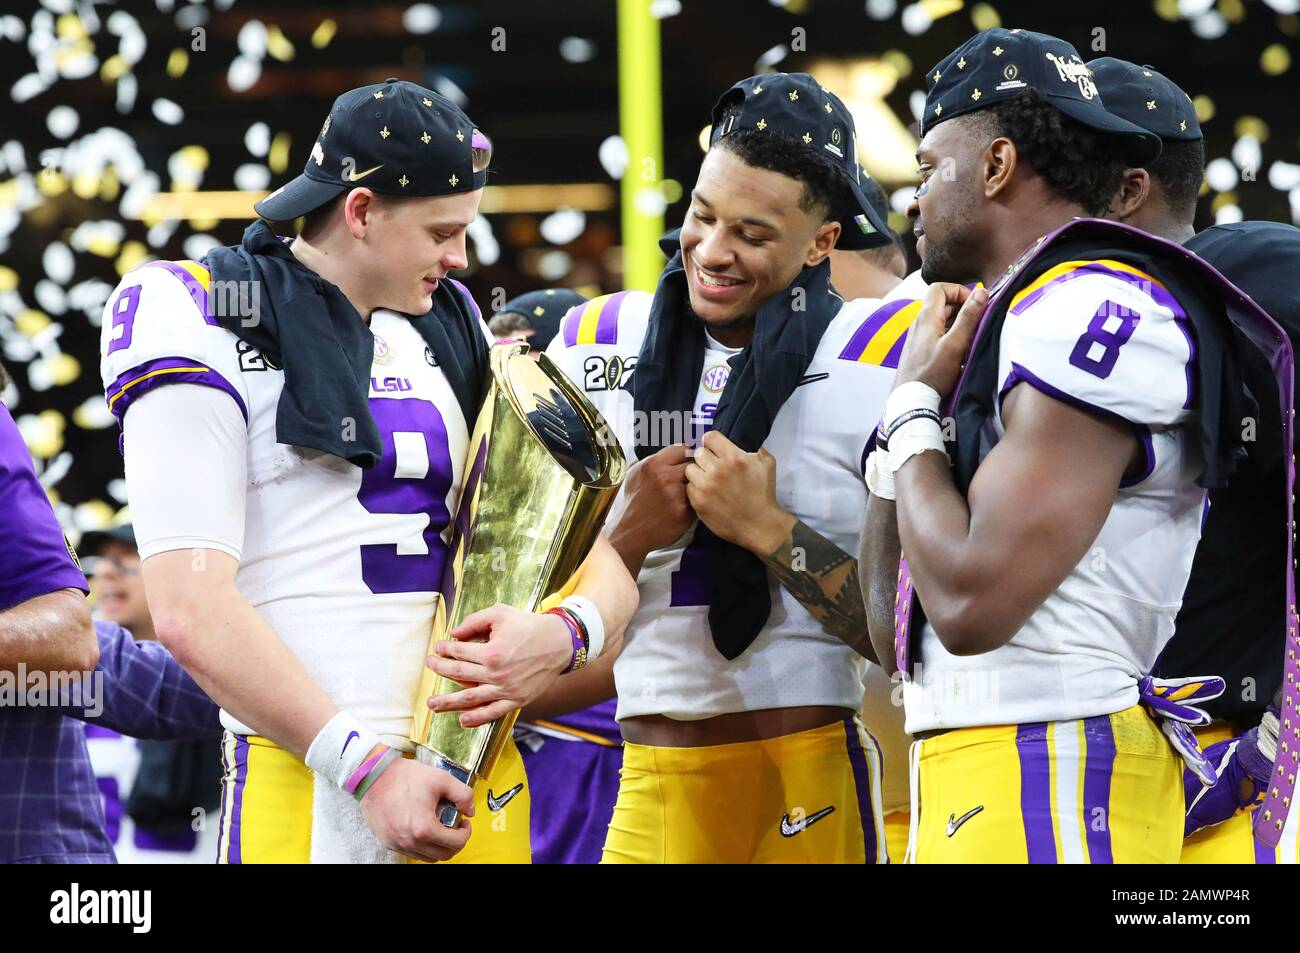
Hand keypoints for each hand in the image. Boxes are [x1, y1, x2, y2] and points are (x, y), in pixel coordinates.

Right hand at [359, 758, 473, 861]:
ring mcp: (398, 844)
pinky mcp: (388, 843)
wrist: (373, 777)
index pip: (456, 843)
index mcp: (425, 828)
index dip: (466, 833)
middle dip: (455, 842)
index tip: (464, 822)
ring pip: (428, 858)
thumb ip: (463, 795)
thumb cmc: (405, 777)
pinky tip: (423, 829)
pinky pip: (412, 853)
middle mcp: (411, 841)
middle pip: (444, 855)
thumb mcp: (441, 779)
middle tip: (455, 827)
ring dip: (439, 847)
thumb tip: (470, 810)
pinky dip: (423, 846)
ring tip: (439, 827)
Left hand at [425, 604, 573, 726]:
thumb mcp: (501, 614)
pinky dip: (476, 718)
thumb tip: (454, 634)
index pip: (458, 652)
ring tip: (432, 705)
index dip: (445, 649)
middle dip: (440, 669)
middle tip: (429, 665)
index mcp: (491, 652)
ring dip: (448, 703)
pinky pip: (493, 713)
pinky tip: (462, 720)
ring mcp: (506, 690)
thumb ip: (475, 621)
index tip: (438, 648)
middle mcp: (496, 674)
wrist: (560, 643)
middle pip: (458, 674)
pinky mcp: (517, 700)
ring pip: (470, 699)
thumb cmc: (529, 626)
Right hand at [608, 443, 693, 560]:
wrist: (631, 531)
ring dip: (695, 486)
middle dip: (693, 471)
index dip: (687, 455)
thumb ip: (653, 459)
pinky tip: (684, 506)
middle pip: (693, 464)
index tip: (688, 461)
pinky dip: (694, 502)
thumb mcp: (635, 474)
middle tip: (688, 479)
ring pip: (697, 481)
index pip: (683, 449)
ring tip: (684, 493)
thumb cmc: (635, 502)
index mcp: (652, 464)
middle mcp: (664, 477)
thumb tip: (674, 448)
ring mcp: (675, 495)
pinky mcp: (683, 512)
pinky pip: (698, 499)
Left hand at [684, 430, 794, 554]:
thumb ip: (757, 450)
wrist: (760, 525)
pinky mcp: (699, 502)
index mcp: (734, 457)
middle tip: (713, 468)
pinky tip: (707, 494)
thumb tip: (748, 447)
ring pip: (690, 469)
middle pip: (698, 453)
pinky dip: (696, 489)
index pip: (710, 437)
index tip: (714, 449)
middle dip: (706, 458)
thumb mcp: (767, 465)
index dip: (712, 443)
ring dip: (698, 473)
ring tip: (709, 481)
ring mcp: (706, 486)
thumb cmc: (764, 495)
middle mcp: (717, 470)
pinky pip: (689, 487)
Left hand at [895, 283, 986, 397]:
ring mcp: (918, 337)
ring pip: (941, 320)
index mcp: (926, 317)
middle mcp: (919, 324)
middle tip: (977, 323)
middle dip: (962, 308)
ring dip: (958, 324)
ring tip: (970, 338)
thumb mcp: (955, 344)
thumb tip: (981, 293)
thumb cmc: (933, 373)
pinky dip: (950, 336)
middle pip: (942, 304)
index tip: (973, 304)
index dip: (958, 291)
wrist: (912, 399)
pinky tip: (959, 352)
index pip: (939, 288)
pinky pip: (937, 335)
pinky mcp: (920, 350)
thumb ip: (968, 317)